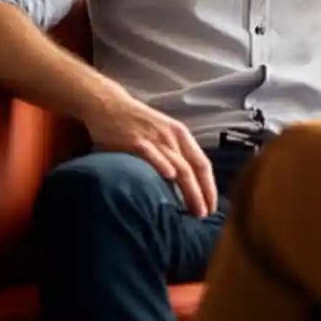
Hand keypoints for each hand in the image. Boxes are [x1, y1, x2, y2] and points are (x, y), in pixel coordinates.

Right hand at [82, 89, 216, 217]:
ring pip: (178, 166)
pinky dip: (162, 165)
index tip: (212, 206)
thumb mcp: (160, 135)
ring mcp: (155, 139)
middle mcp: (172, 137)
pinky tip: (169, 178)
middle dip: (201, 193)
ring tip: (193, 210)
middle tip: (204, 215)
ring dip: (189, 190)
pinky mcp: (136, 141)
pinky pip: (152, 154)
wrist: (108, 105)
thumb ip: (171, 154)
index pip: (203, 164)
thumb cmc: (135, 124)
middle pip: (193, 169)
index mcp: (181, 136)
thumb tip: (182, 183)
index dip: (209, 186)